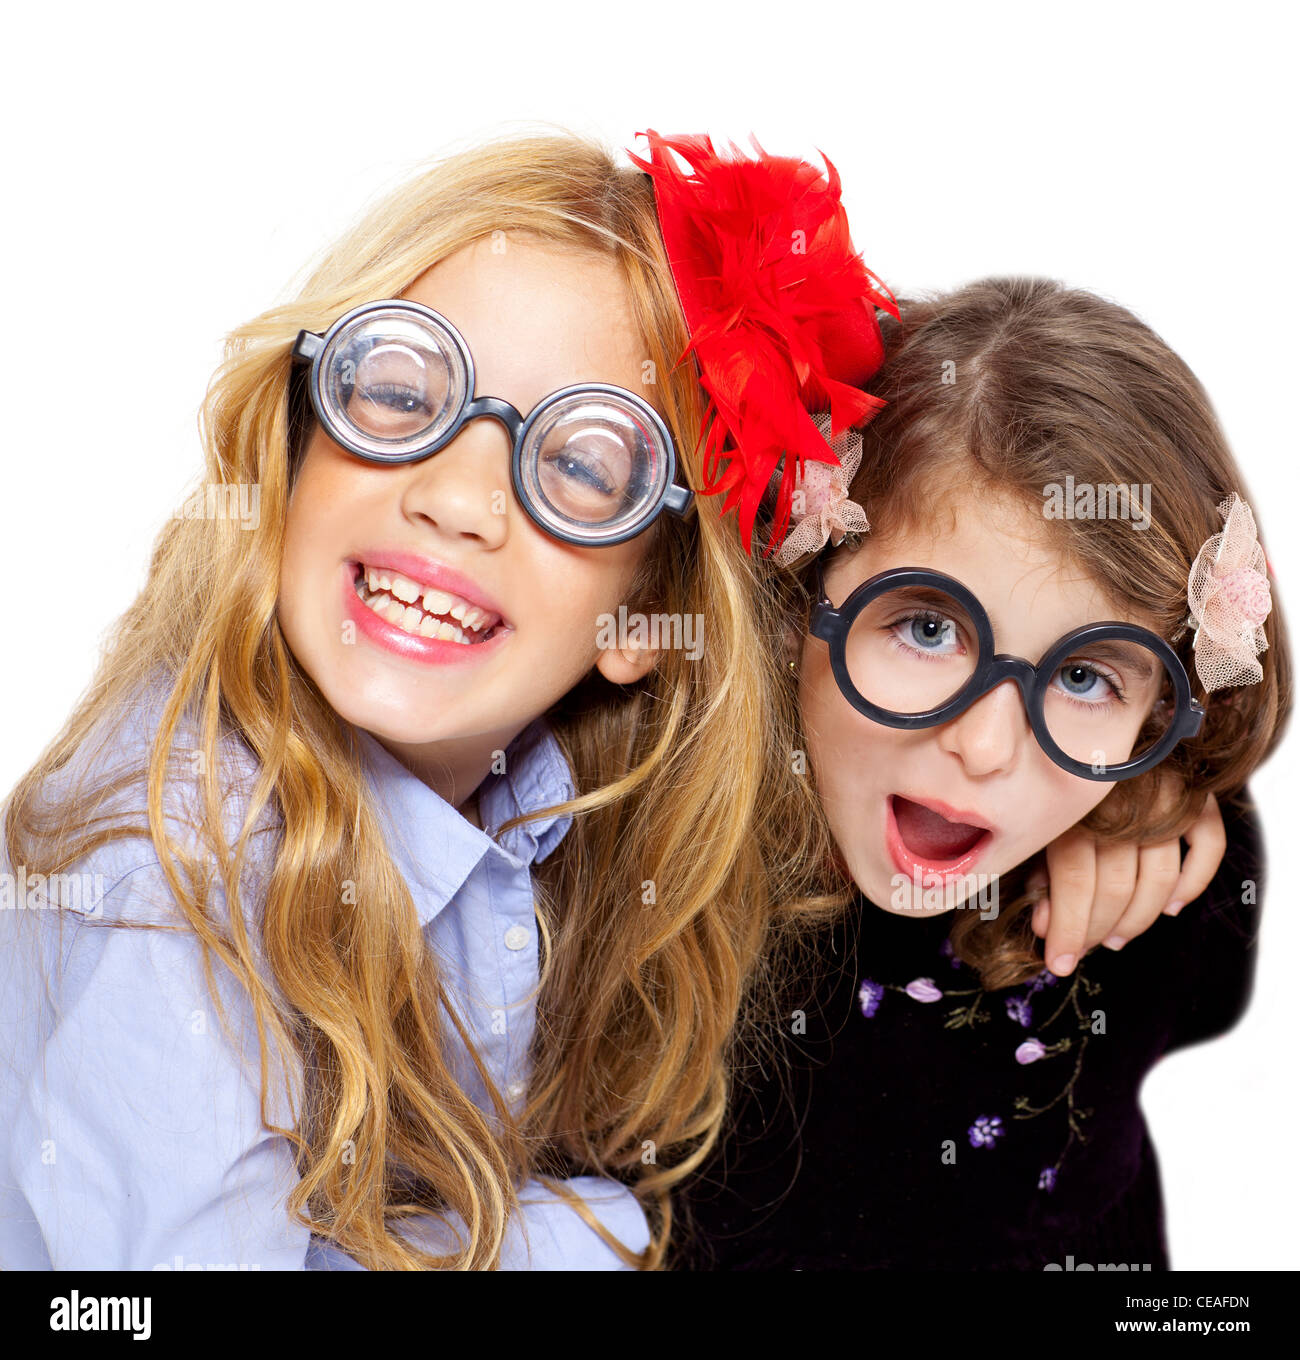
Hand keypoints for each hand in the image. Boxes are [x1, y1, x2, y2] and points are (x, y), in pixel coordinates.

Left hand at [1031, 792, 1225, 975]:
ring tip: (1116, 938)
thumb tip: (1046, 926)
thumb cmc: (1051, 776)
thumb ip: (1037, 866)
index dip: (1067, 930)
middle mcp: (1121, 801)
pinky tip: (1172, 906)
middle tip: (1082, 952)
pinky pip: (1206, 843)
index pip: (1073, 882)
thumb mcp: (1034, 818)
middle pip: (1115, 887)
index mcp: (1073, 803)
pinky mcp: (1193, 793)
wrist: (1094, 717)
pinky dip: (1194, 880)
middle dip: (1096, 931)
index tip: (1057, 964)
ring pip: (1157, 878)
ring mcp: (1162, 796)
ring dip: (1138, 918)